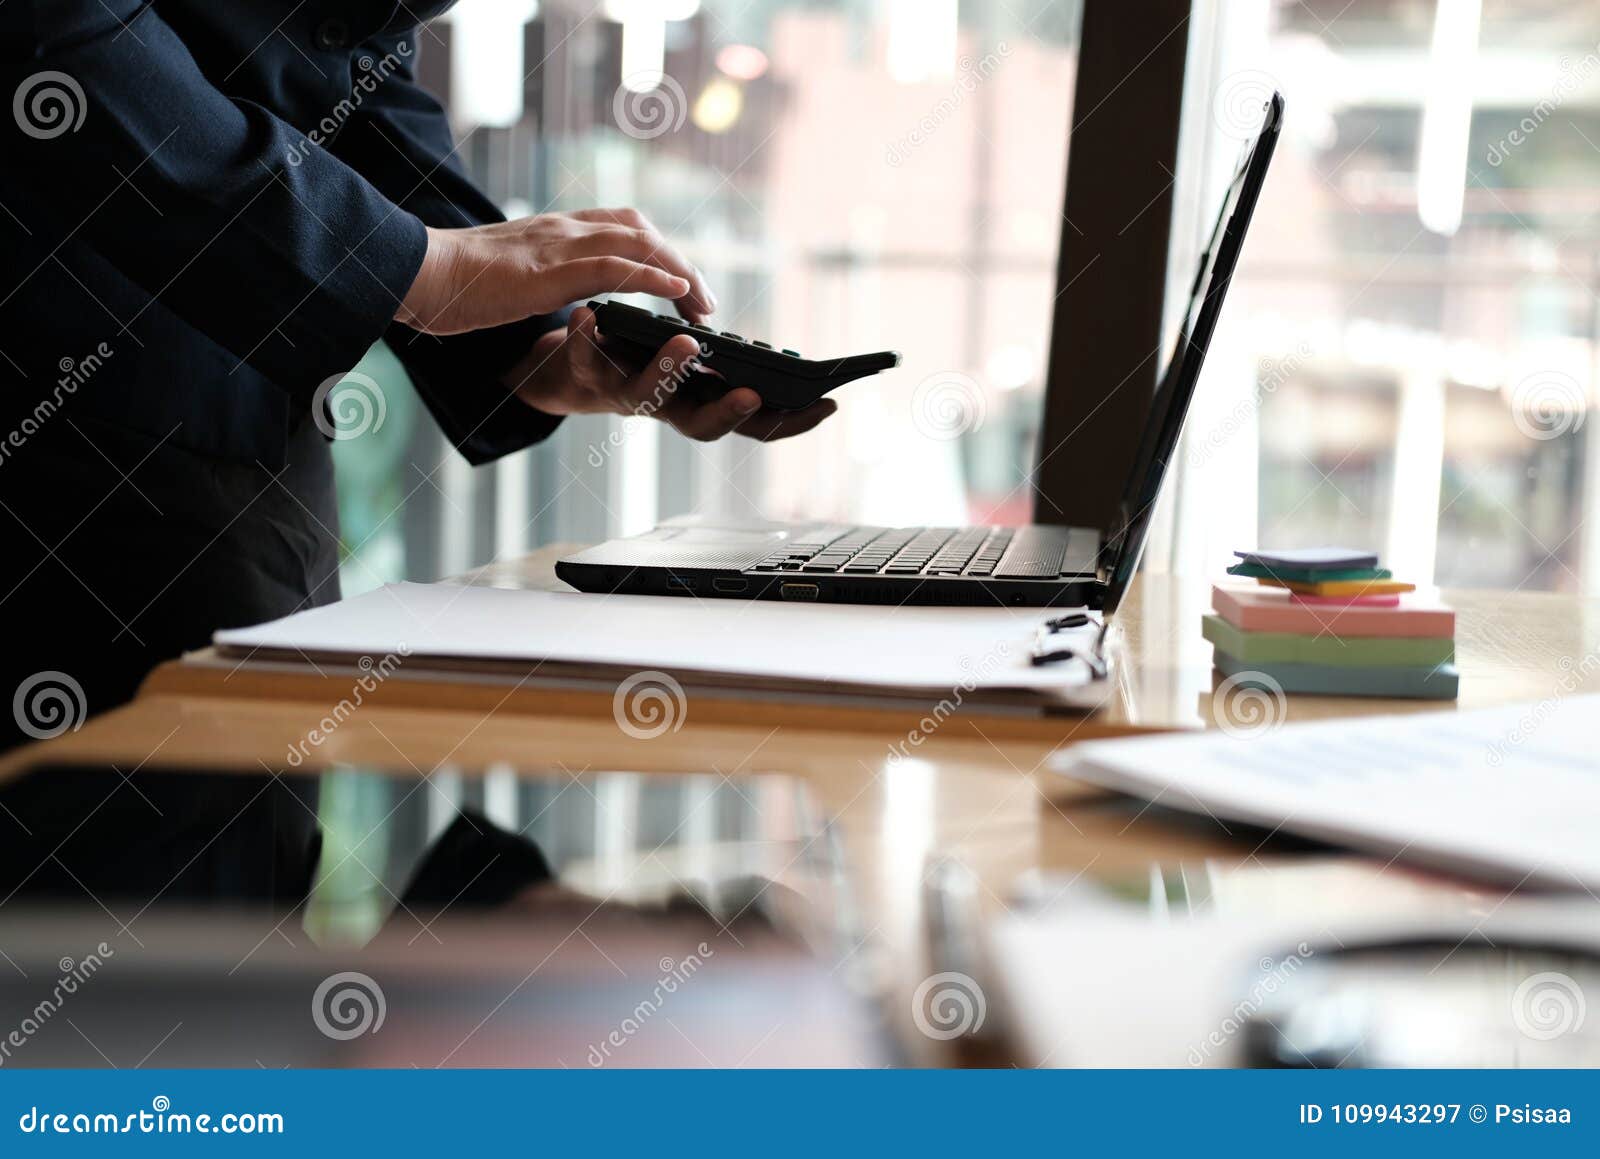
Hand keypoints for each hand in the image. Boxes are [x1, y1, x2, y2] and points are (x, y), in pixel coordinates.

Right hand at [396, 208, 715, 334]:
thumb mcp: (508, 273)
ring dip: (679, 272)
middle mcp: (563, 229)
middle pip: (640, 231)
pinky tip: (676, 293)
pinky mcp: (549, 271)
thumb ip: (538, 275)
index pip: (621, 226)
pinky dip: (652, 276)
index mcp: (554, 230)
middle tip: (705, 300)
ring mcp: (557, 246)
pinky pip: (613, 267)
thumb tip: (553, 293)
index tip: (683, 283)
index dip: (659, 250)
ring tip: (703, 303)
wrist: (418, 274)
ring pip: (637, 244)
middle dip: (680, 262)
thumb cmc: (453, 281)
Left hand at [503, 305, 836, 441]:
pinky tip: (585, 315)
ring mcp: (626, 396)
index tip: (827, 405)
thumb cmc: (644, 361)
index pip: (755, 426)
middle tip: (752, 395)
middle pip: (703, 426)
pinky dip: (582, 338)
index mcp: (702, 404)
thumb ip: (728, 364)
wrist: (570, 371)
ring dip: (666, 370)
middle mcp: (668, 408)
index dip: (792, 422)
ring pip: (646, 395)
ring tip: (684, 341)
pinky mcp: (585, 373)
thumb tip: (779, 358)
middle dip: (729, 412)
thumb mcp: (694, 365)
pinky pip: (582, 359)